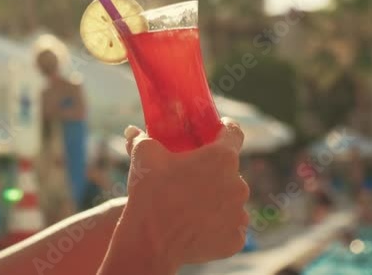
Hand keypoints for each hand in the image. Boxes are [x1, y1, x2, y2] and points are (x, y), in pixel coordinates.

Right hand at [113, 119, 249, 271]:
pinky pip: (230, 225)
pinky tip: (196, 225)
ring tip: (189, 205)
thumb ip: (143, 138)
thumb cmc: (150, 192)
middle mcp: (238, 184)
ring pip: (231, 199)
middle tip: (189, 177)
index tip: (217, 131)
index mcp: (222, 158)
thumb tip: (132, 132)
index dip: (225, 130)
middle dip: (213, 171)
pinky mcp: (236, 238)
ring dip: (217, 199)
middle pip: (230, 170)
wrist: (150, 242)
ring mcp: (239, 214)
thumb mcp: (144, 155)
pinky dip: (217, 224)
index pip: (234, 134)